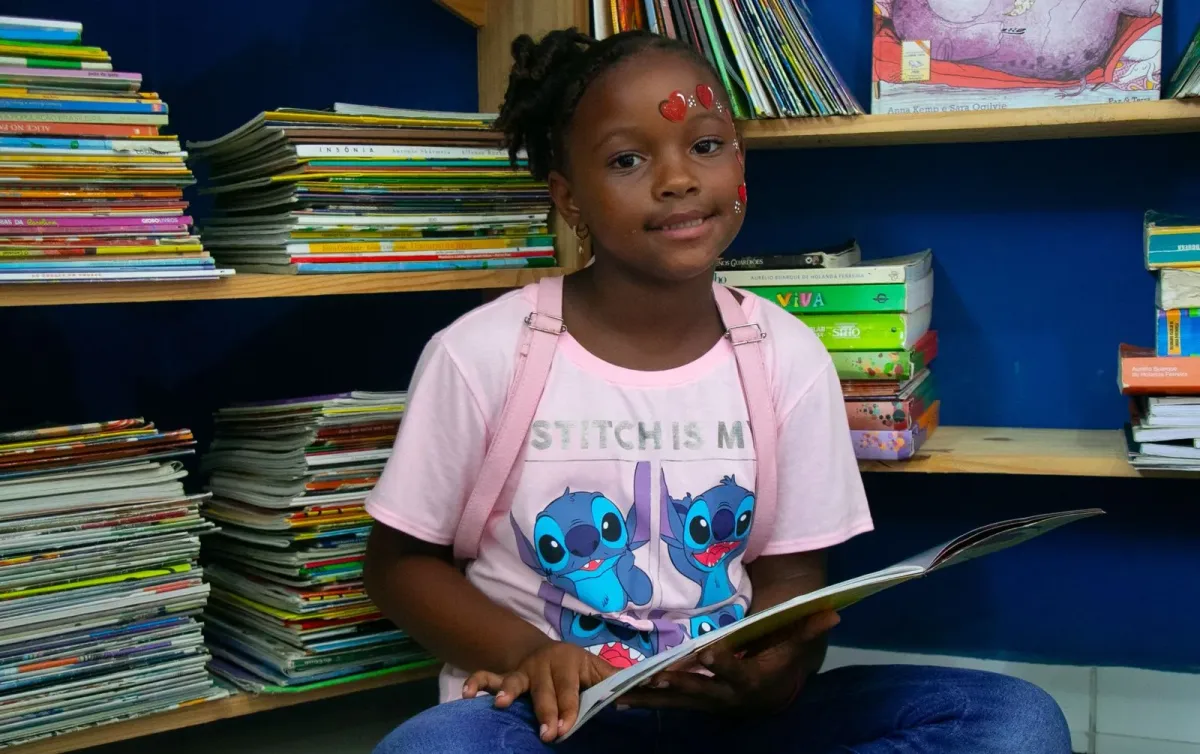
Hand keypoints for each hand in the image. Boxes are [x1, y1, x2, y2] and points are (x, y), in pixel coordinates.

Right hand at [462, 641, 615, 742]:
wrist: (548, 651)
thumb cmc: (577, 668)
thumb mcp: (597, 669)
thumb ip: (617, 679)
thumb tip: (653, 684)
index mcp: (569, 662)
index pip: (570, 689)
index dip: (569, 708)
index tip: (566, 729)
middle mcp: (544, 664)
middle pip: (544, 690)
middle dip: (545, 711)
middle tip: (546, 733)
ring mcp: (522, 670)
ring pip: (515, 682)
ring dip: (507, 693)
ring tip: (499, 705)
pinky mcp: (506, 675)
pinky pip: (488, 676)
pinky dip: (477, 683)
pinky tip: (466, 694)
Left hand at [621, 610, 840, 713]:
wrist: (775, 694)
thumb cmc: (784, 661)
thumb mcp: (796, 644)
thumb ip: (807, 629)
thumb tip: (832, 612)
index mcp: (751, 681)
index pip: (737, 671)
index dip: (723, 662)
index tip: (708, 651)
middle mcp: (726, 697)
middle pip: (699, 691)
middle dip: (676, 685)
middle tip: (653, 678)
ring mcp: (708, 703)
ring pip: (677, 702)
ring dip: (651, 698)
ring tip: (622, 693)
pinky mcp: (694, 703)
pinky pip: (668, 703)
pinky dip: (646, 701)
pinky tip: (620, 698)